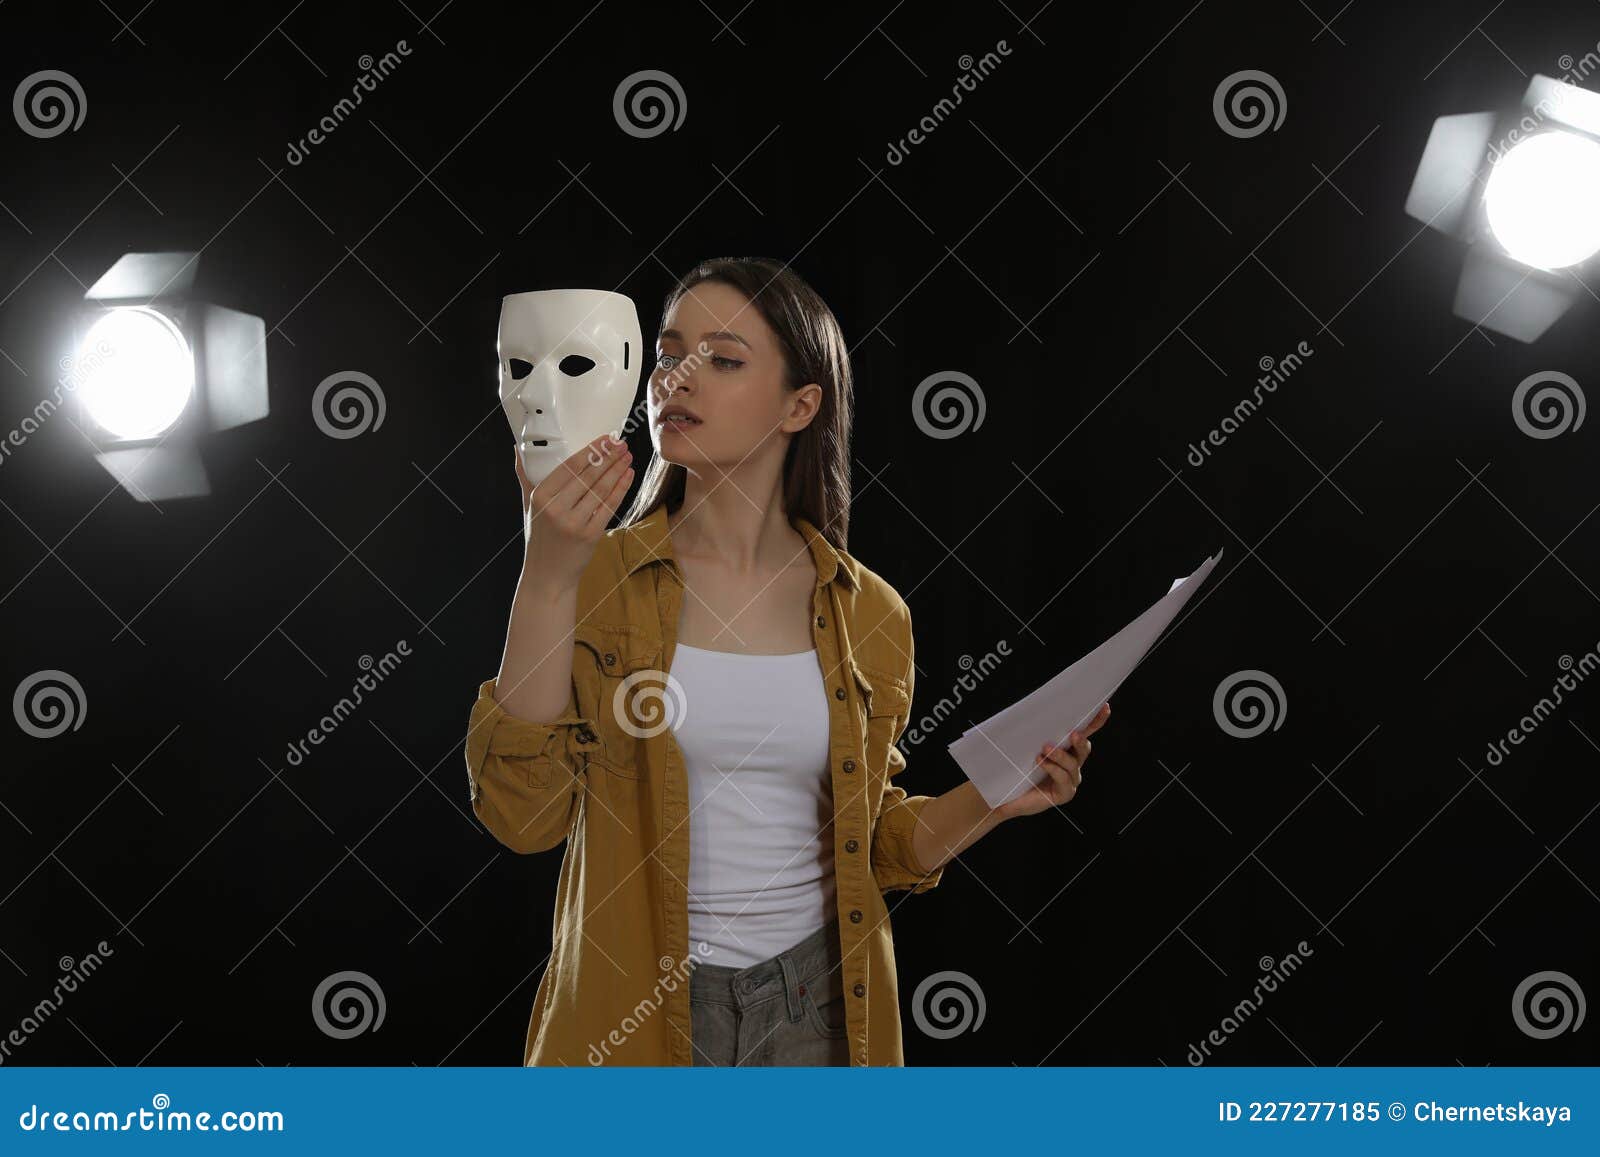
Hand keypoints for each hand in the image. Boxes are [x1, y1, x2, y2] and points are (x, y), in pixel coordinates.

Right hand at [518, 433, 633, 589]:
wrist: (547, 577)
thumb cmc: (539, 539)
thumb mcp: (528, 507)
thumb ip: (525, 477)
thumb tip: (518, 450)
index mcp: (540, 497)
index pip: (569, 467)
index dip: (590, 450)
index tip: (605, 438)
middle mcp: (556, 509)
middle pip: (589, 475)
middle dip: (608, 456)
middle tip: (622, 443)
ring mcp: (574, 523)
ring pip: (601, 489)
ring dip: (618, 470)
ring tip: (627, 456)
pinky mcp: (590, 535)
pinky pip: (609, 507)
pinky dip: (621, 489)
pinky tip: (628, 476)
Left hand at [993, 701, 1110, 820]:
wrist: (1008, 796)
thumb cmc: (1018, 769)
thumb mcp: (1024, 748)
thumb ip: (1031, 733)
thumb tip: (1032, 709)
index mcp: (1067, 750)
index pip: (1084, 733)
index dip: (1095, 722)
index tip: (1104, 708)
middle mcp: (1073, 764)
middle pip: (1084, 749)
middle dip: (1080, 740)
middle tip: (1073, 733)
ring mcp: (1071, 780)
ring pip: (1073, 763)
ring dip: (1060, 755)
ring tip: (1045, 748)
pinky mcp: (1065, 793)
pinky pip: (1064, 779)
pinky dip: (1053, 768)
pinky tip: (1041, 762)